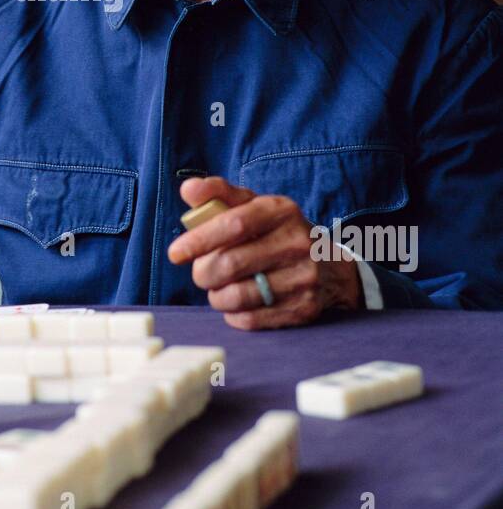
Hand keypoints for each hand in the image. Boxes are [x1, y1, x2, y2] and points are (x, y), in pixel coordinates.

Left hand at [167, 176, 360, 328]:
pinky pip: (251, 318)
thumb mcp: (256, 206)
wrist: (331, 268)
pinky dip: (233, 314)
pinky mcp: (303, 308)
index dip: (199, 239)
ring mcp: (303, 277)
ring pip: (238, 296)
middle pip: (230, 264)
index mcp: (281, 211)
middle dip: (203, 272)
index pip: (234, 223)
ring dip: (216, 296)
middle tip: (200, 273)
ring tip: (218, 288)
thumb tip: (187, 190)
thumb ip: (220, 195)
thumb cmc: (278, 233)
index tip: (176, 252)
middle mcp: (297, 242)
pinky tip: (236, 304)